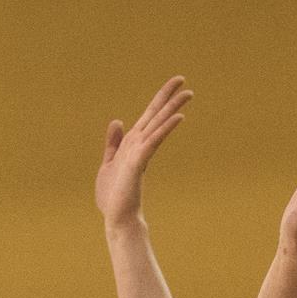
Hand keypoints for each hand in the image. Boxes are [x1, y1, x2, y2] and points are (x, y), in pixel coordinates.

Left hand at [95, 76, 192, 227]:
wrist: (116, 217)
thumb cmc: (114, 195)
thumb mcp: (108, 162)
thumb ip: (113, 142)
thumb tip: (118, 120)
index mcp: (133, 143)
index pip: (149, 116)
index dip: (160, 98)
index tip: (174, 83)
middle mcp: (140, 145)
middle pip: (156, 116)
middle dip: (169, 98)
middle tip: (184, 80)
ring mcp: (140, 153)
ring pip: (158, 125)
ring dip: (172, 109)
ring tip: (188, 94)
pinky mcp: (138, 163)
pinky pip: (153, 141)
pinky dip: (165, 129)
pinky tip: (177, 118)